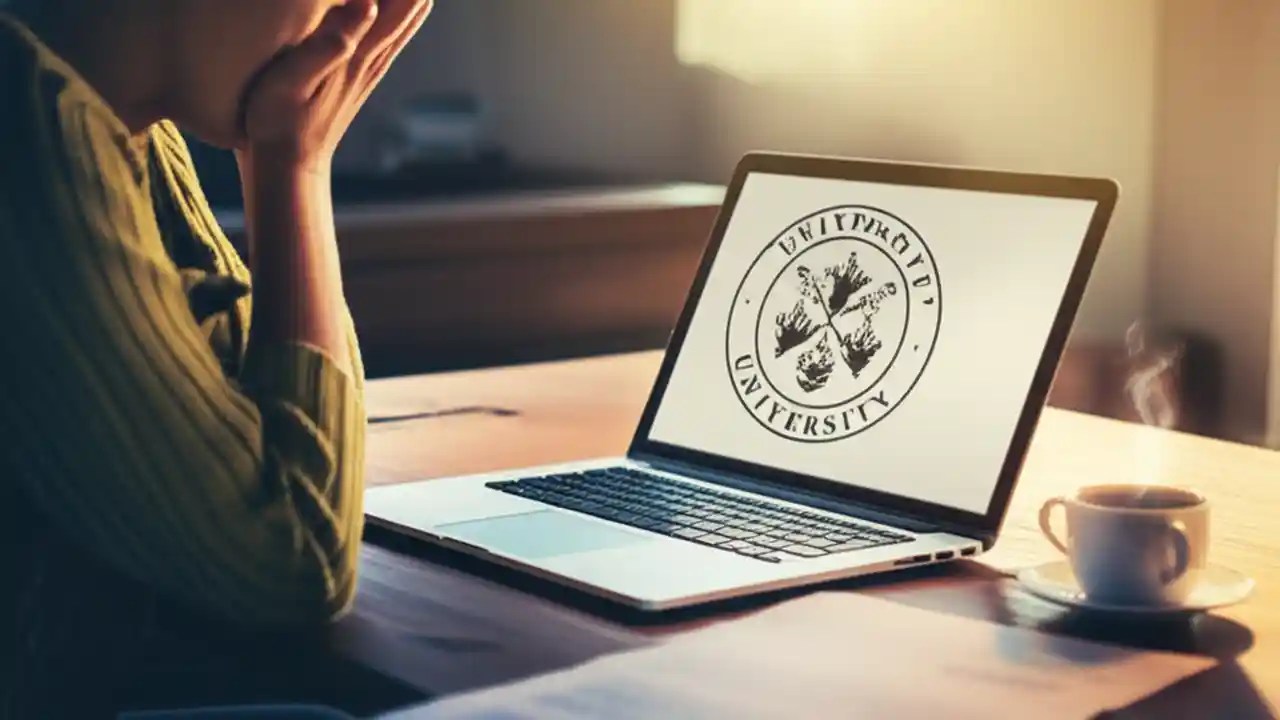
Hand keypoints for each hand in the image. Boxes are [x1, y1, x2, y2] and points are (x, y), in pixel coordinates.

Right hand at [237, 0, 432, 171]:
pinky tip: (409, 7)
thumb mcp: (291, 80)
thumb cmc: (277, 122)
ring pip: (405, 22)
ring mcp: (369, 69)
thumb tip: (366, 5)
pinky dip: (406, 15)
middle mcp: (370, 58)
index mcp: (355, 51)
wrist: (289, 167)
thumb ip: (326, 43)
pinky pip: (394, 38)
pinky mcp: (361, 77)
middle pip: (408, 8)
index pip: (392, 2)